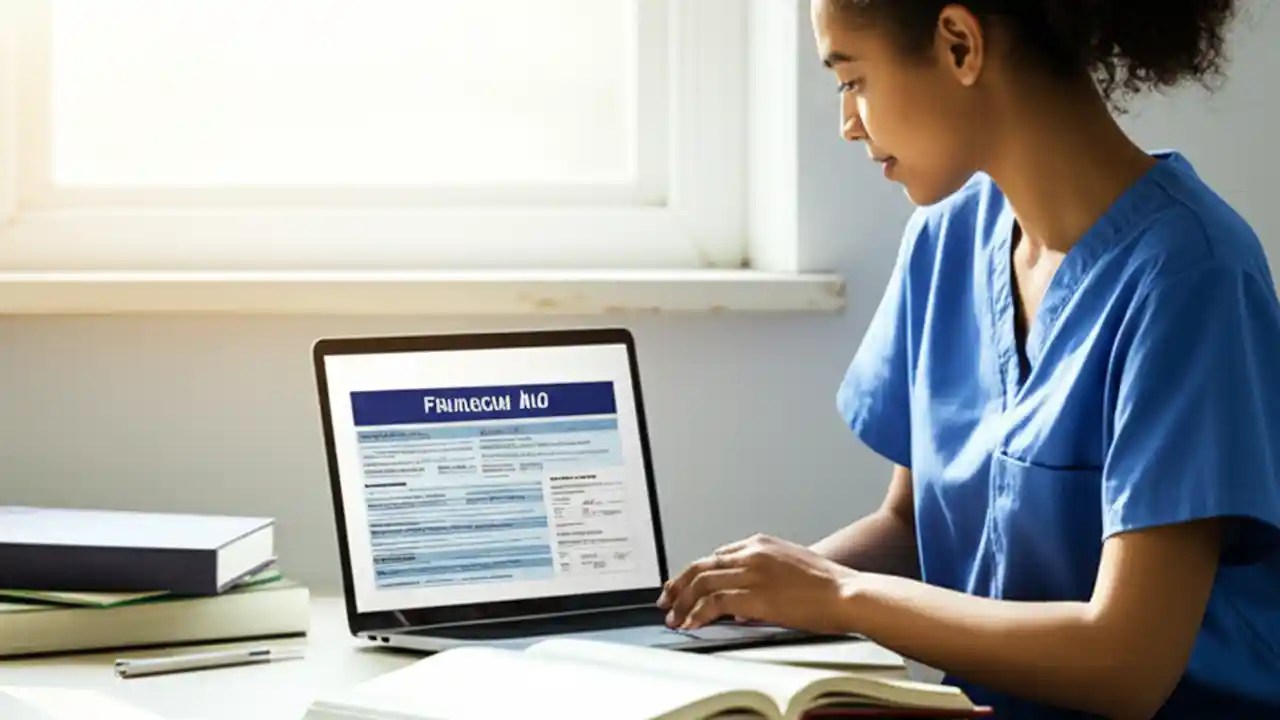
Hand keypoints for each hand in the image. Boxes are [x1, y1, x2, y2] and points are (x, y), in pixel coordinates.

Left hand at [656, 533, 858, 633]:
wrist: (846, 592)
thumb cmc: (828, 585)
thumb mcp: (790, 566)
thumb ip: (763, 574)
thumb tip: (741, 601)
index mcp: (760, 543)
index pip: (715, 555)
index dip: (696, 573)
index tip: (686, 587)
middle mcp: (751, 554)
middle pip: (701, 566)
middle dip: (679, 585)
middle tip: (667, 601)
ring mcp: (751, 573)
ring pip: (702, 584)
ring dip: (683, 603)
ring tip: (675, 618)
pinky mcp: (753, 596)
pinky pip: (713, 603)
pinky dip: (697, 614)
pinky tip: (692, 623)